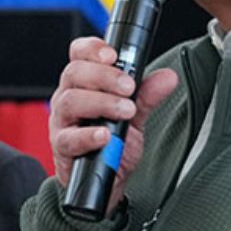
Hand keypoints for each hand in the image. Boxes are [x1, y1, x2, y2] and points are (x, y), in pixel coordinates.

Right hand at [50, 37, 177, 213]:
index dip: (92, 49)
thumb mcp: (134, 117)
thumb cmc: (113, 144)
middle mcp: (67, 98)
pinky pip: (69, 138)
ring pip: (70, 101)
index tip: (114, 55)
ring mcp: (62, 123)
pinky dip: (88, 135)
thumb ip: (147, 96)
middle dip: (104, 76)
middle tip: (129, 87)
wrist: (107, 182)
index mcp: (83, 84)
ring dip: (101, 103)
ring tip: (126, 111)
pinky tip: (105, 136)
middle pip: (74, 73)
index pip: (79, 54)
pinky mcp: (62, 148)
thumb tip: (168, 77)